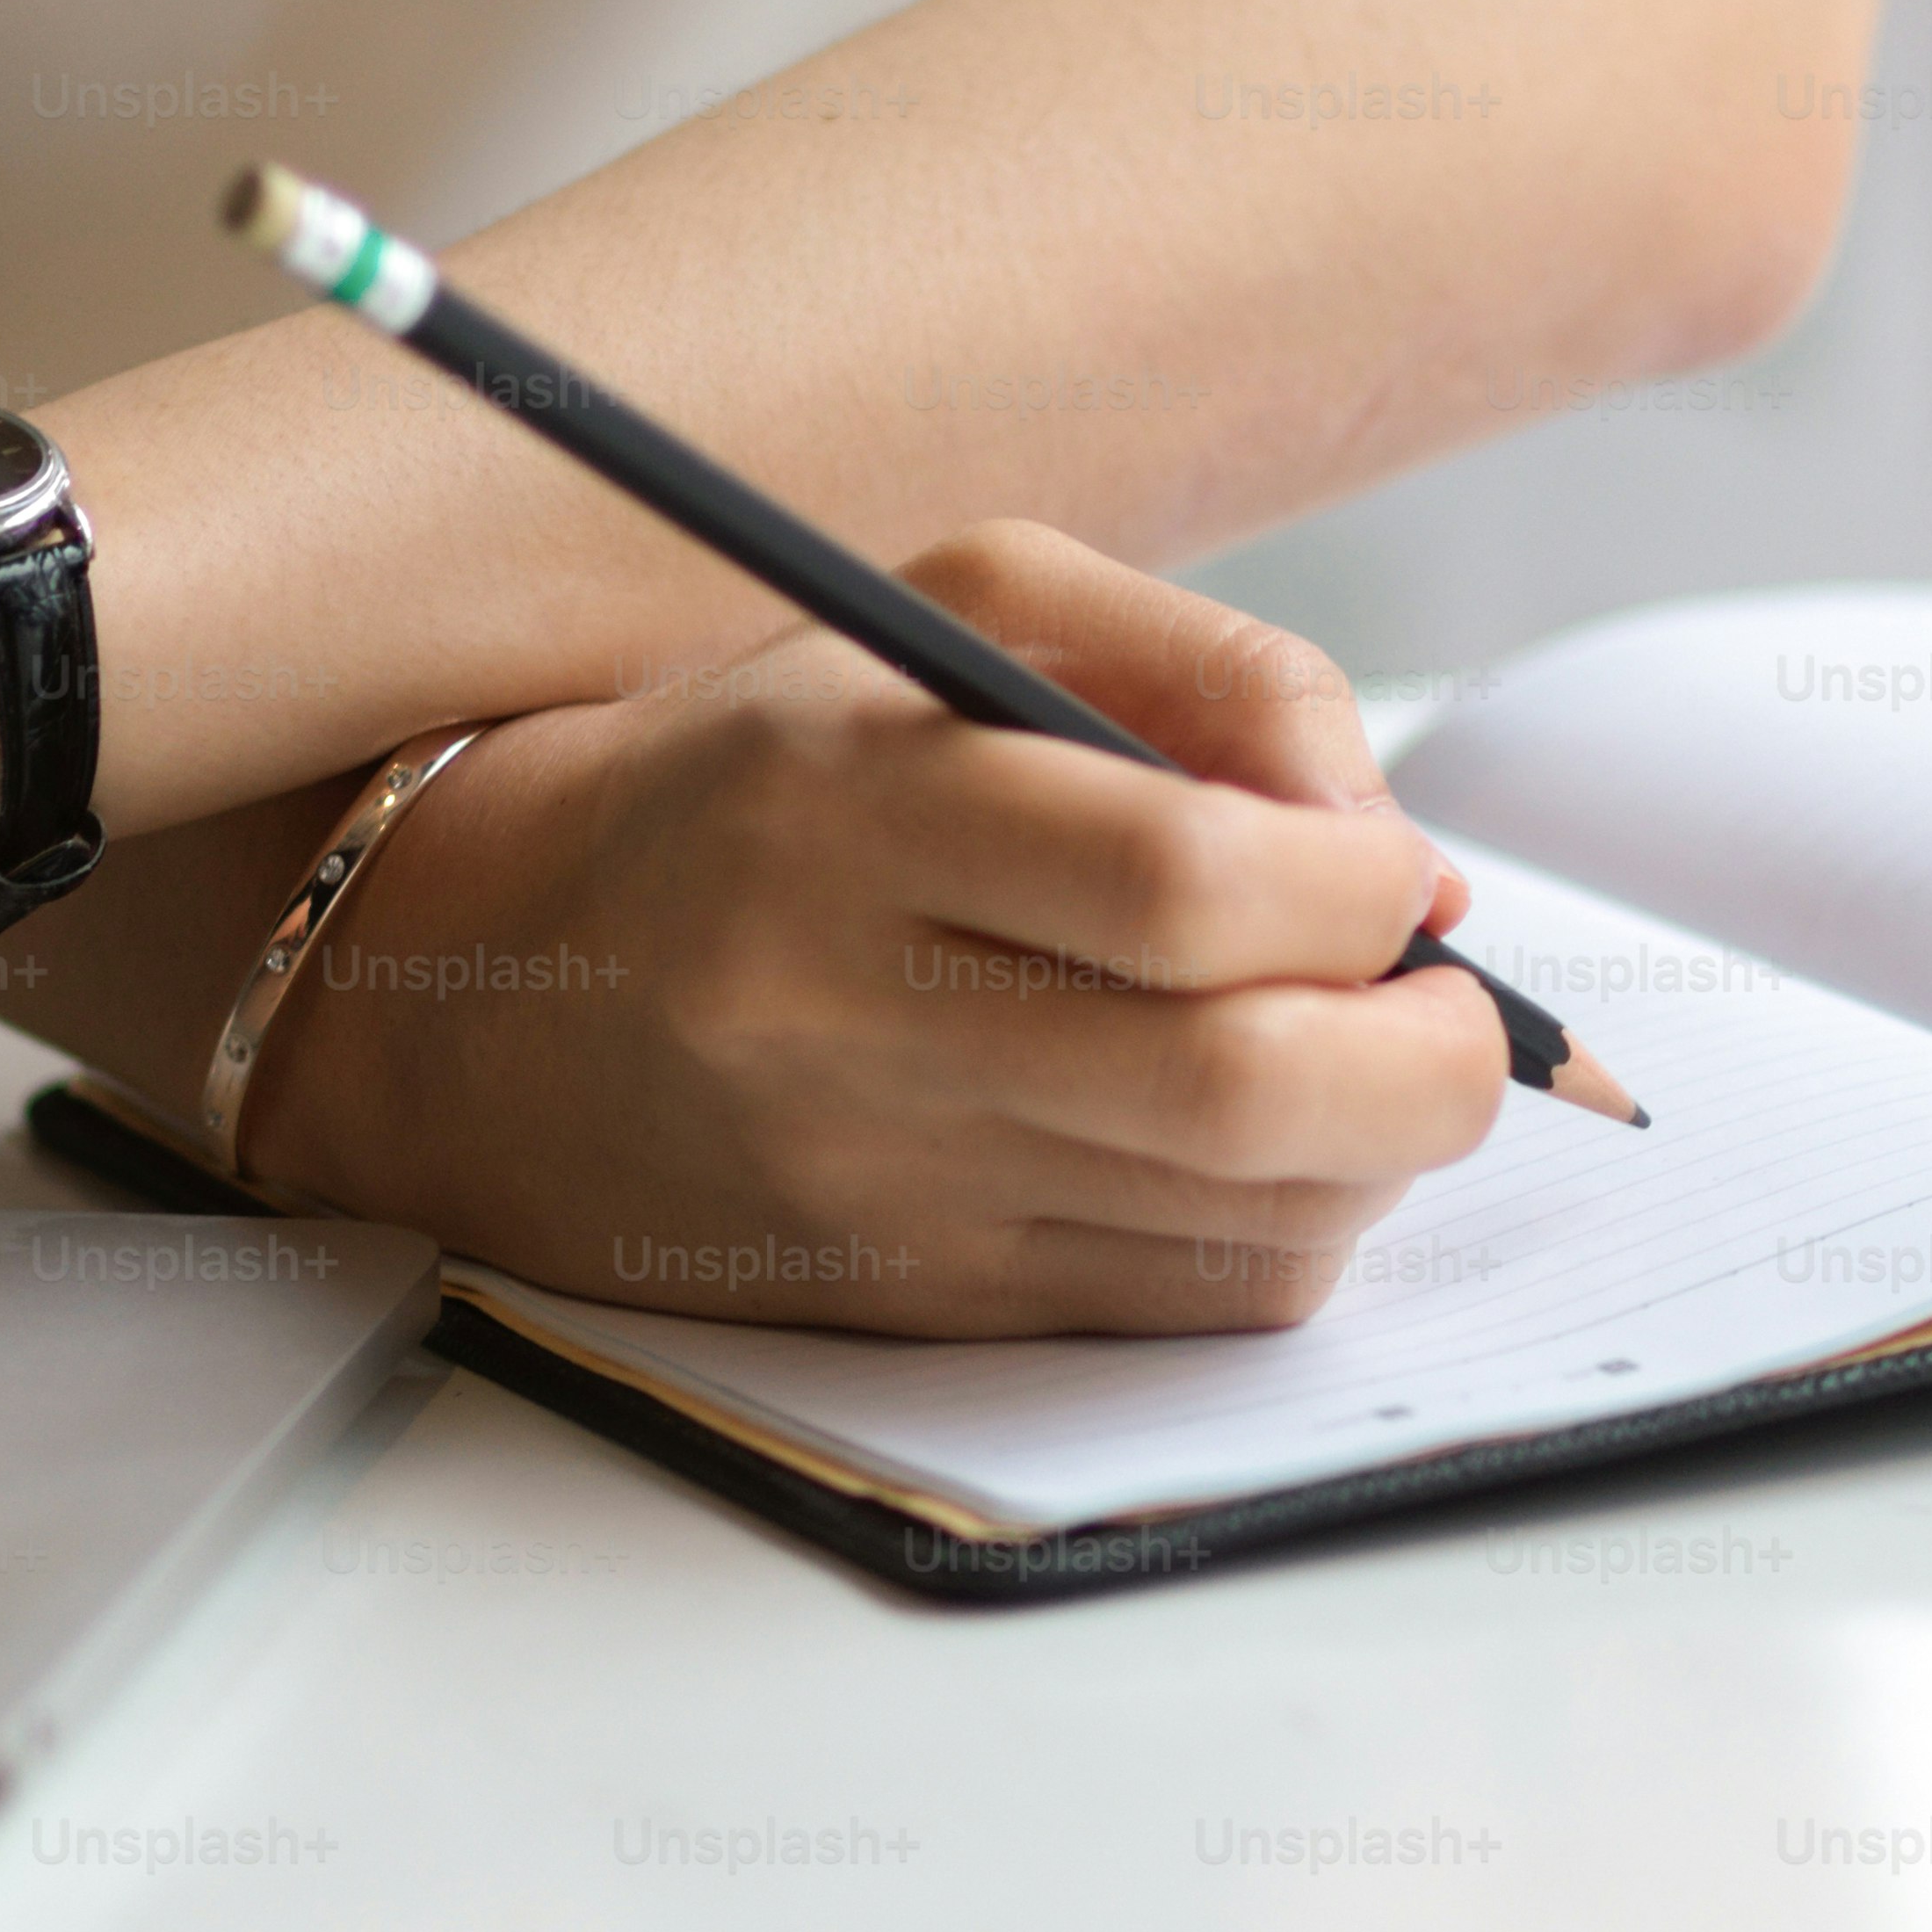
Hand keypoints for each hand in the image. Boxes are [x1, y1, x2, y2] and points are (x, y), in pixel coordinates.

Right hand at [241, 526, 1589, 1335]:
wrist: (487, 991)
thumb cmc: (761, 776)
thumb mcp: (956, 619)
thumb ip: (1212, 678)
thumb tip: (1405, 856)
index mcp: (859, 813)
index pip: (1188, 886)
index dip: (1362, 882)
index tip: (1387, 865)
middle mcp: (859, 1022)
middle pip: (1250, 1090)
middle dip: (1433, 1053)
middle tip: (1444, 999)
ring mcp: (889, 1193)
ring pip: (1253, 1223)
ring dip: (1376, 1145)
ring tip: (1343, 1049)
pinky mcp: (918, 1312)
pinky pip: (1189, 1306)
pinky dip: (1286, 1225)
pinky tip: (1250, 1143)